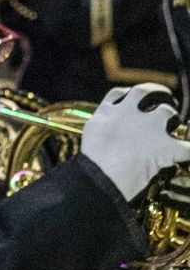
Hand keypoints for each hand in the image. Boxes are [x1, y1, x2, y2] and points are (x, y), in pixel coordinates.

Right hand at [81, 83, 189, 200]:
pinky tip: (189, 150)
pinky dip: (189, 149)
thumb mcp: (89, 134)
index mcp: (108, 112)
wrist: (102, 177)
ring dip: (173, 118)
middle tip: (165, 98)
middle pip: (146, 92)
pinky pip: (187, 147)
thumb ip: (101, 124)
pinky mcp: (166, 147)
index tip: (134, 96)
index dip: (129, 93)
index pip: (119, 93)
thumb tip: (104, 125)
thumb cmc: (91, 161)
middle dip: (158, 92)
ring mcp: (150, 128)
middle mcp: (130, 113)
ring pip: (168, 113)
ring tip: (175, 124)